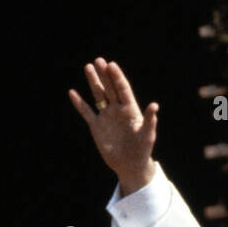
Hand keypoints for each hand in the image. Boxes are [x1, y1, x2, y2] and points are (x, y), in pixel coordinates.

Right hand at [68, 58, 158, 195]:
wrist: (130, 165)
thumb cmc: (142, 150)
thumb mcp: (147, 135)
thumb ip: (150, 120)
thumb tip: (154, 105)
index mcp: (131, 109)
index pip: (123, 89)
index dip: (117, 77)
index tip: (112, 65)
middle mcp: (118, 109)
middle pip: (110, 88)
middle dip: (105, 74)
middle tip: (99, 60)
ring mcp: (106, 116)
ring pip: (98, 95)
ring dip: (93, 82)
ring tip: (88, 67)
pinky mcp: (96, 126)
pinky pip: (86, 112)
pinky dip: (79, 103)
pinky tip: (72, 93)